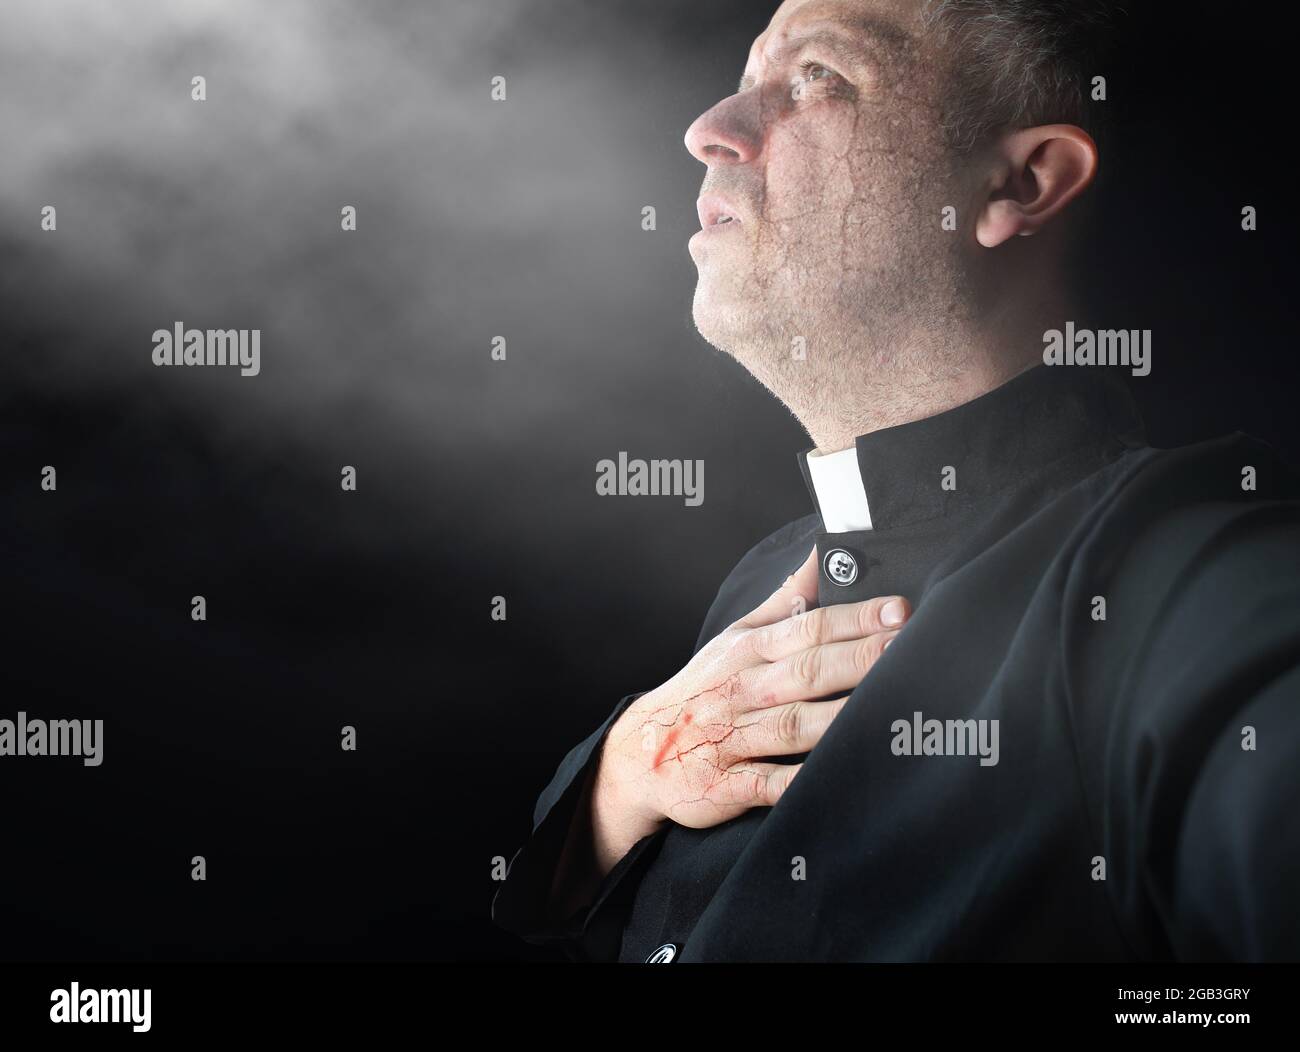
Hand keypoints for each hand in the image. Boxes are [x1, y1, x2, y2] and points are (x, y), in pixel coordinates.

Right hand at [590, 544, 909, 869]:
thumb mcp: (734, 639)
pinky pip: (772, 783)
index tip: (898, 611)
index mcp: (747, 652)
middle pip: (807, 672)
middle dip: (858, 659)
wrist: (640, 754)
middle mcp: (742, 691)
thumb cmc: (703, 690)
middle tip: (906, 647)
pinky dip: (802, 781)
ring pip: (794, 725)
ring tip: (889, 706)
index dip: (853, 619)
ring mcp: (734, 739)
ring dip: (841, 716)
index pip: (806, 628)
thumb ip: (783, 601)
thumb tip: (822, 555)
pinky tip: (839, 775)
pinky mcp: (729, 785)